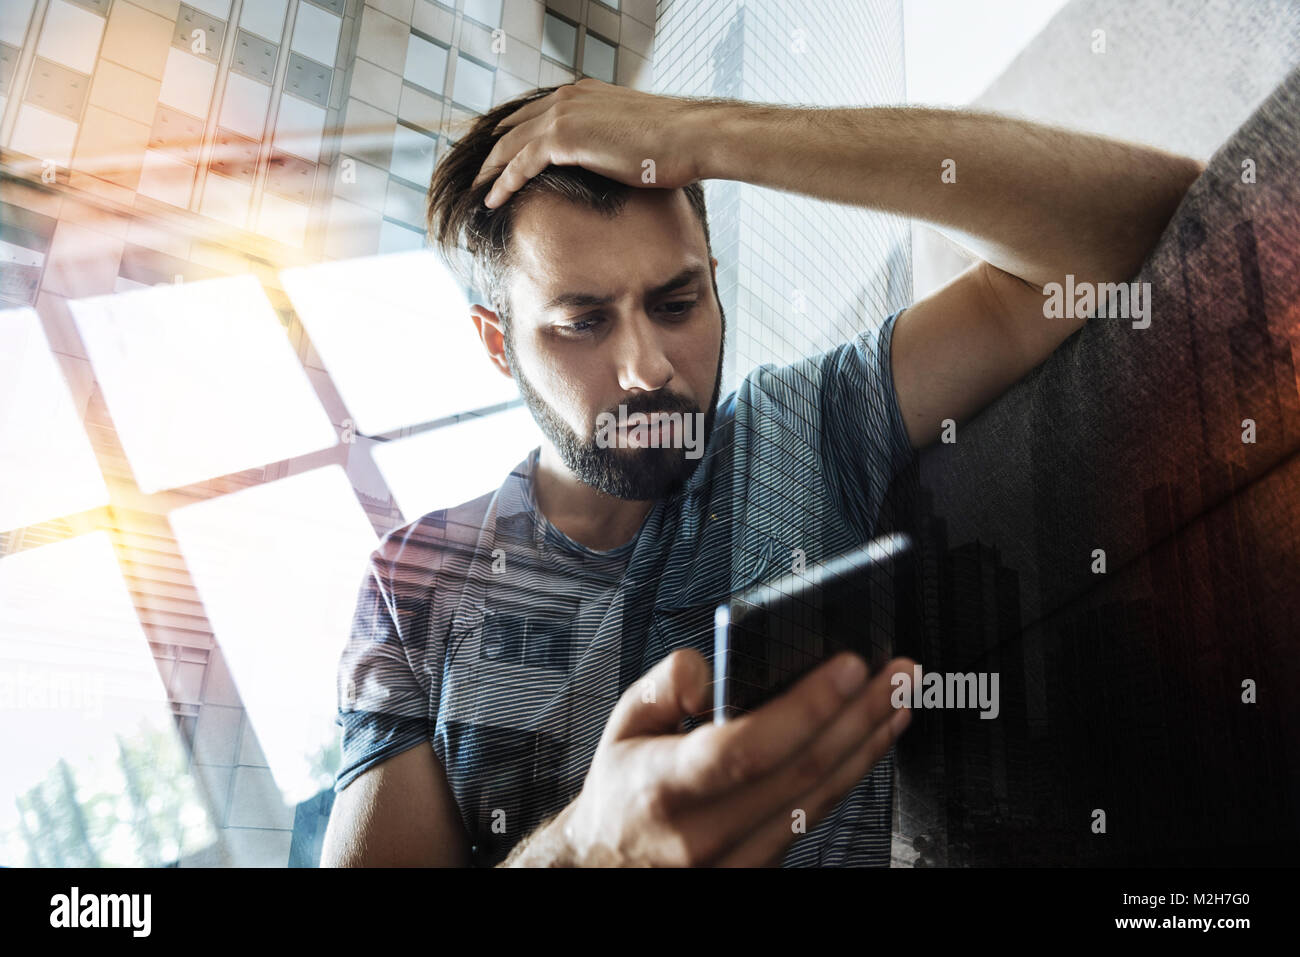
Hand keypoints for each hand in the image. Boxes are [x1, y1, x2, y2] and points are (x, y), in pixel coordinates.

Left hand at [471, 78, 714, 208]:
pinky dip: (504, 182)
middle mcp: (568, 98)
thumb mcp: (633, 137)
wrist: (690, 137)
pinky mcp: (563, 137)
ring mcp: (563, 114)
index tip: (501, 158)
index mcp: (583, 94)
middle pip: (515, 126)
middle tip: (479, 175)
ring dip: (492, 170)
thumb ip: (611, 142)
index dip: (515, 137)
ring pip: (511, 145)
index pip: (536, 114)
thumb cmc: (674, 143)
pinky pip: (520, 163)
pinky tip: (493, 200)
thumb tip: (611, 164)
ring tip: (479, 192)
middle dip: (495, 152)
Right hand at [541, 646, 915, 866]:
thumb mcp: (623, 723)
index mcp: (664, 790)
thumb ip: (667, 683)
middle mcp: (705, 835)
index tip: (848, 668)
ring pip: (820, 799)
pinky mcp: (763, 869)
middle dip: (859, 715)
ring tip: (897, 698)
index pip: (745, 749)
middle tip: (896, 674)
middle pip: (801, 774)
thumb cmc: (622, 792)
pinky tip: (869, 740)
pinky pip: (816, 817)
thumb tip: (716, 668)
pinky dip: (849, 773)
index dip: (804, 708)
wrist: (611, 867)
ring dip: (867, 744)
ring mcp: (739, 861)